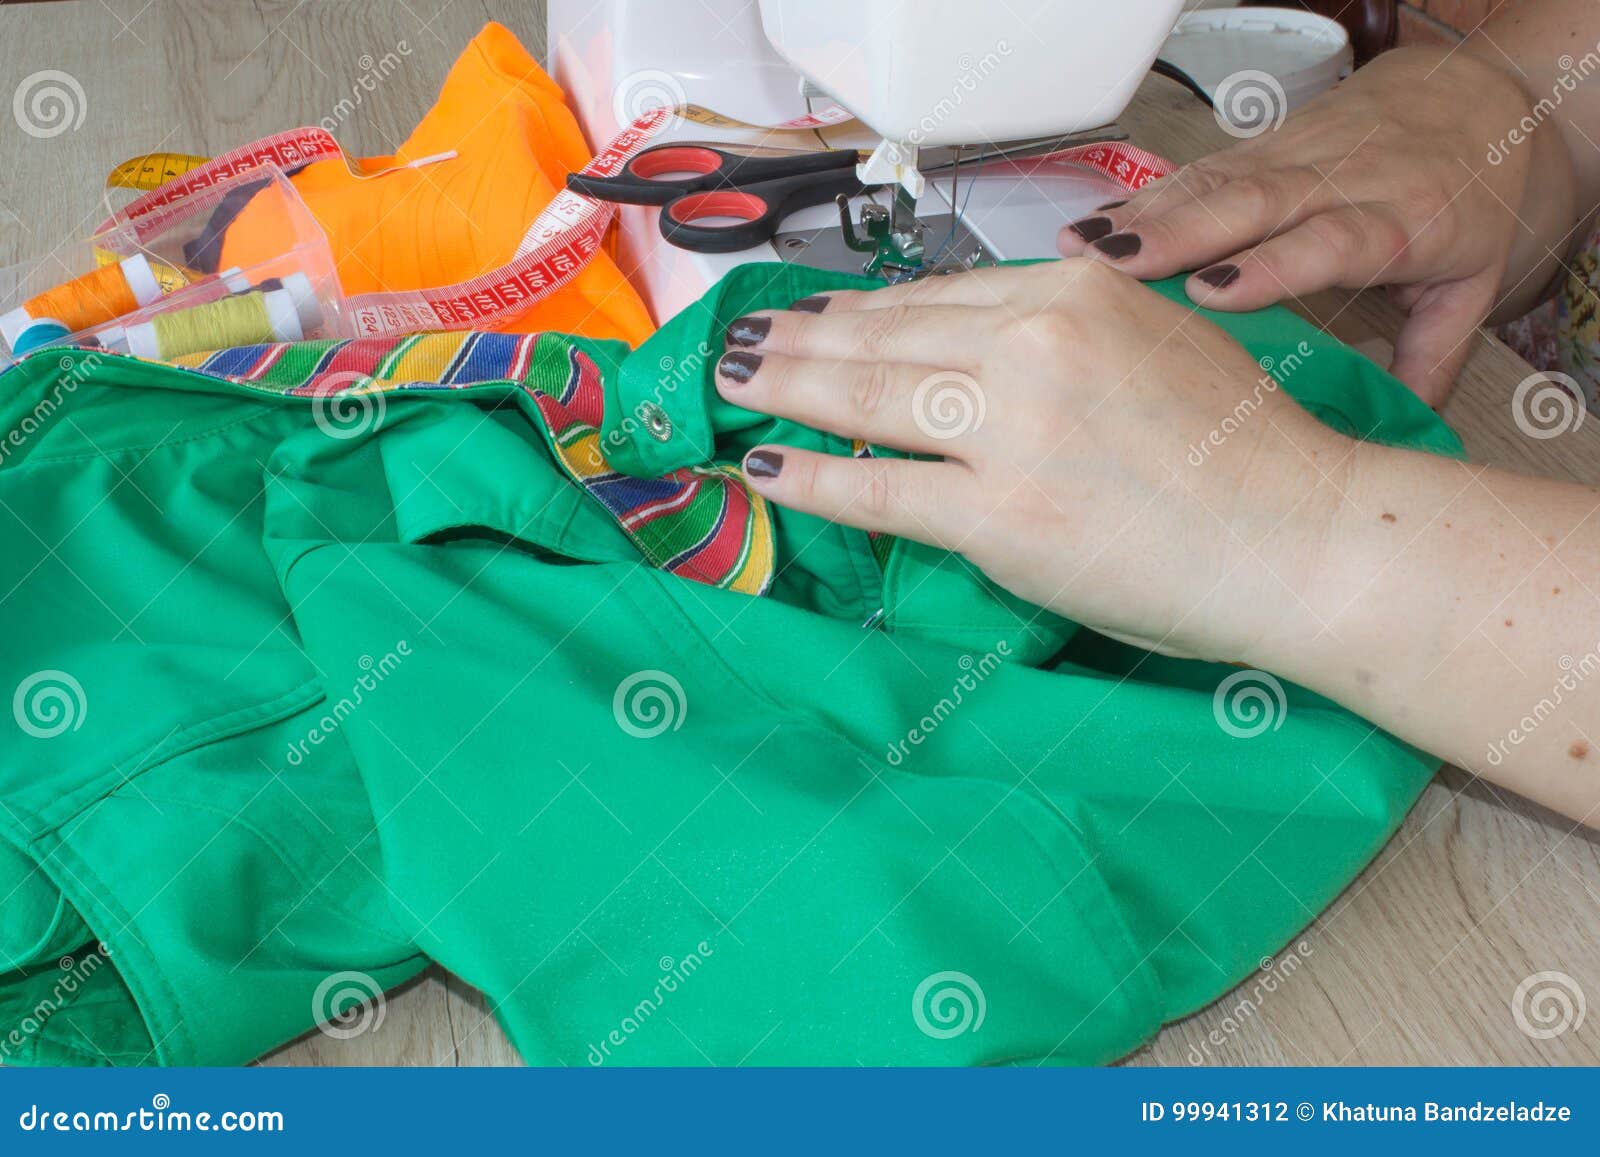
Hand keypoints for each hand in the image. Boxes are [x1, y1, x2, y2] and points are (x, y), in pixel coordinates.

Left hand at [718, 261, 1347, 664]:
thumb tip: (970, 348)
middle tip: (745, 343)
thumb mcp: (1158, 343)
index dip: (864, 307)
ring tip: (735, 388)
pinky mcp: (1001, 515)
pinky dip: (813, 478)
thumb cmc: (1249, 455)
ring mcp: (1012, 429)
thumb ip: (1065, 334)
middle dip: (800, 340)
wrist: (1307, 536)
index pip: (938, 294)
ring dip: (786, 390)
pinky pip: (879, 490)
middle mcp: (1034, 343)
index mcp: (1076, 292)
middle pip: (884, 336)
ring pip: (866, 399)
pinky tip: (767, 468)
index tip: (818, 313)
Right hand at [1057, 47, 1578, 406]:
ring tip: (1080, 249)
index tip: (1212, 290)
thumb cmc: (1466, 199)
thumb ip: (1434, 359)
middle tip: (1115, 266)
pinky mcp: (1258, 149)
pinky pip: (1193, 172)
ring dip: (1140, 214)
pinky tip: (1090, 225)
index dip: (1271, 264)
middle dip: (1176, 233)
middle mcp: (1339, 181)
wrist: (1475, 103)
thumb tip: (1397, 439)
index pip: (1329, 240)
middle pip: (1252, 202)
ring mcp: (1291, 159)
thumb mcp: (1474, 286)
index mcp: (1400, 221)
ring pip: (1211, 182)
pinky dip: (1137, 199)